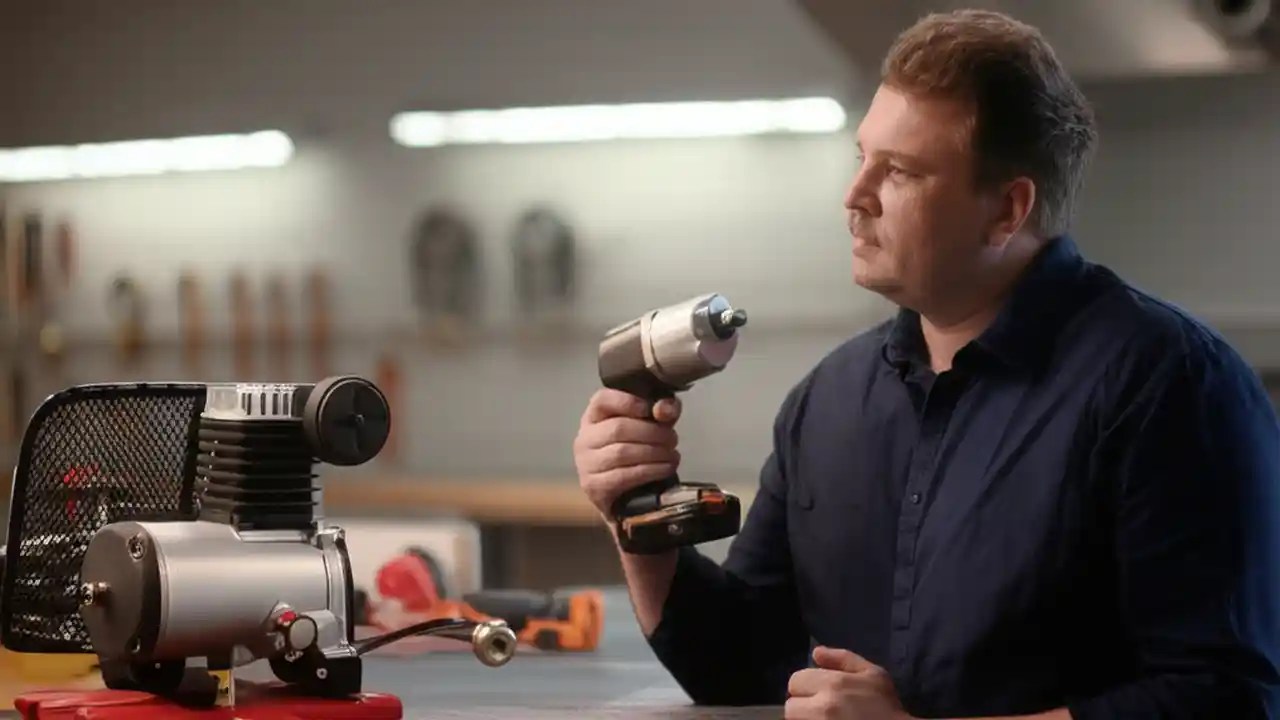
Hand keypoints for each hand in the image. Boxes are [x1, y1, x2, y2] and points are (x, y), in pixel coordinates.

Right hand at [573, 388, 681, 517]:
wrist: (624, 496)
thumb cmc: (636, 454)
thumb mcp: (650, 427)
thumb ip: (662, 412)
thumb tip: (665, 408)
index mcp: (594, 417)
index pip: (602, 400)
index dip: (626, 401)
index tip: (649, 409)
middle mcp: (585, 438)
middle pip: (618, 428)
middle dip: (652, 433)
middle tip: (673, 439)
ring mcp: (586, 463)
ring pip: (622, 452)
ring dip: (654, 453)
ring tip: (672, 455)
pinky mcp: (593, 486)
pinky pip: (624, 476)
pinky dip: (650, 471)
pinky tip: (665, 468)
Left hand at [786, 646, 913, 719]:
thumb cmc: (887, 707)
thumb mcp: (873, 674)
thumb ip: (843, 658)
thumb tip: (816, 653)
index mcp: (833, 684)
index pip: (796, 682)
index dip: (806, 687)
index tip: (819, 694)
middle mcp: (823, 708)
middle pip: (791, 707)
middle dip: (803, 708)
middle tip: (820, 711)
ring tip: (823, 719)